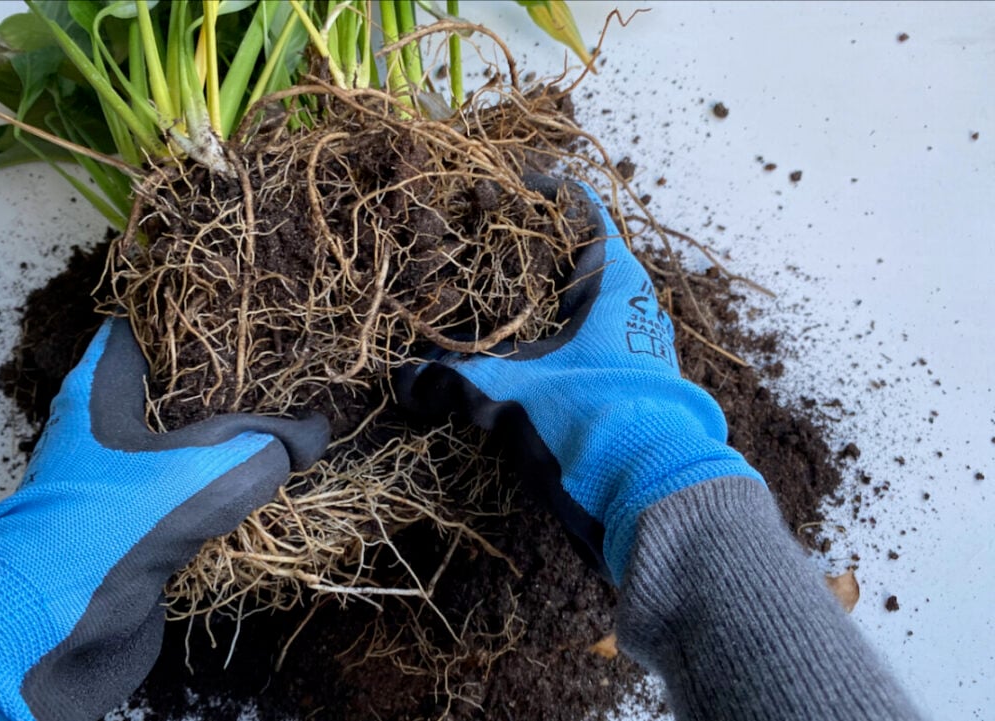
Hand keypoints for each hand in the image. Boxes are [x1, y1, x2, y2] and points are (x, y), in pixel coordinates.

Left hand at [0, 318, 328, 720]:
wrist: (55, 626)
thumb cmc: (123, 520)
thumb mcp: (216, 465)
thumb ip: (274, 440)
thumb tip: (316, 431)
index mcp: (99, 391)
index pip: (137, 327)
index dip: (184, 313)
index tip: (236, 310)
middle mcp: (93, 431)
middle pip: (160, 389)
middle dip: (216, 383)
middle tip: (272, 373)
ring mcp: (104, 484)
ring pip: (170, 448)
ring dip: (217, 444)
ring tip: (275, 430)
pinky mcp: (119, 534)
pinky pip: (174, 498)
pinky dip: (208, 493)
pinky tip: (251, 494)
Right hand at [397, 176, 761, 583]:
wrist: (657, 495)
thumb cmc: (591, 422)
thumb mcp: (512, 396)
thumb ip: (451, 381)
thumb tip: (400, 379)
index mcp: (614, 279)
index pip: (578, 207)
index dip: (534, 191)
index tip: (489, 192)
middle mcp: (633, 300)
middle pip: (576, 251)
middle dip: (525, 248)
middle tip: (472, 247)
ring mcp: (637, 340)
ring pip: (582, 298)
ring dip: (538, 295)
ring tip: (484, 297)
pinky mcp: (633, 378)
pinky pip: (586, 337)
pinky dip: (550, 334)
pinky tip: (514, 352)